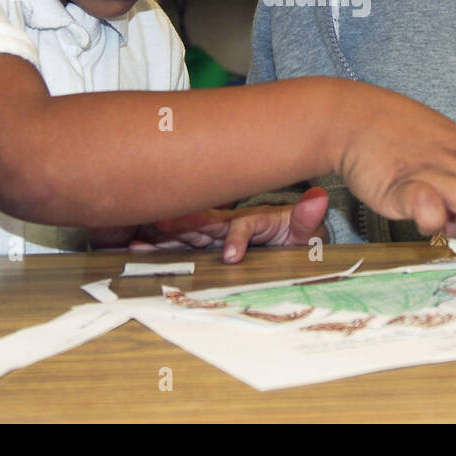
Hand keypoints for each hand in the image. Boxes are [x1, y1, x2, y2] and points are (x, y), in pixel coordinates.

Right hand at [129, 187, 330, 263]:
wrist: (295, 239)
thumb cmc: (296, 234)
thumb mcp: (306, 229)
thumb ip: (307, 217)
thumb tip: (319, 198)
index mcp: (252, 220)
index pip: (241, 226)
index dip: (235, 238)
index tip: (231, 257)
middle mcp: (228, 225)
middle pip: (205, 225)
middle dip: (184, 225)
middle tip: (161, 223)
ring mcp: (214, 235)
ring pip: (188, 235)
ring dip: (166, 235)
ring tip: (139, 240)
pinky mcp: (206, 246)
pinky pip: (182, 246)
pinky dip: (159, 245)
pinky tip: (136, 246)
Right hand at [332, 84, 455, 243]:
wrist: (350, 117)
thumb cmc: (386, 134)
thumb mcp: (434, 145)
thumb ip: (452, 170)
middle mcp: (455, 161)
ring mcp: (430, 172)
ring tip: (447, 230)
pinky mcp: (401, 185)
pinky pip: (429, 206)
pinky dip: (431, 221)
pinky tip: (419, 220)